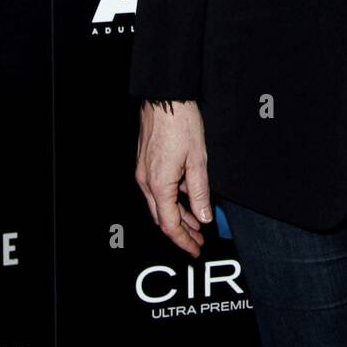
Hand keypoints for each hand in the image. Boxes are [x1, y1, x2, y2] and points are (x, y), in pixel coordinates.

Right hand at [134, 99, 211, 257]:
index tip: (195, 249)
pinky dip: (172, 200)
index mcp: (158, 184)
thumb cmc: (181, 124)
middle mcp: (146, 181)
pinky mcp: (145, 163)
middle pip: (162, 218)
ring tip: (196, 224)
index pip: (170, 225)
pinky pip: (157, 190)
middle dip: (181, 232)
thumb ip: (200, 192)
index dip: (183, 240)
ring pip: (159, 205)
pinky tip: (186, 200)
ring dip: (177, 216)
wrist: (165, 98)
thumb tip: (204, 217)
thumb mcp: (198, 160)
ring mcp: (143, 172)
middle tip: (198, 241)